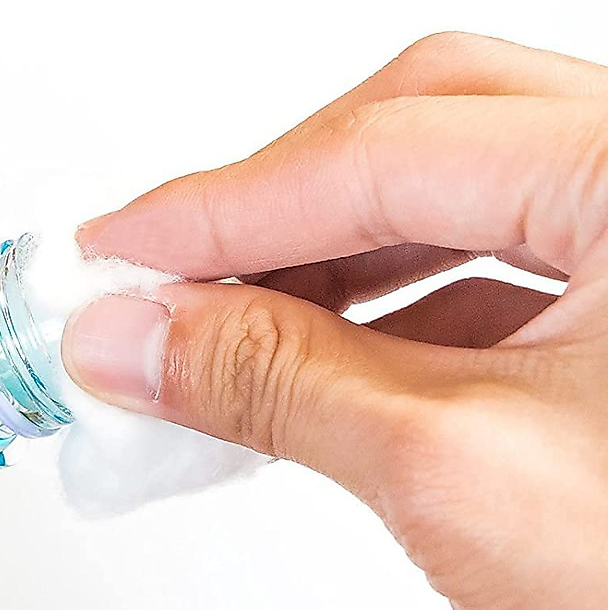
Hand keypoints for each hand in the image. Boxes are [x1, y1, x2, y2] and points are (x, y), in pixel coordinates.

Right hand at [63, 32, 607, 609]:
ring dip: (320, 258)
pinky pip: (488, 274)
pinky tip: (309, 356)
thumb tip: (141, 337)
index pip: (387, 151)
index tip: (121, 244)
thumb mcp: (461, 478)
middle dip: (277, 201)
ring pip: (456, 198)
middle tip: (165, 263)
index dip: (224, 202)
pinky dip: (380, 310)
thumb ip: (277, 379)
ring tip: (217, 319)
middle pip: (426, 131)